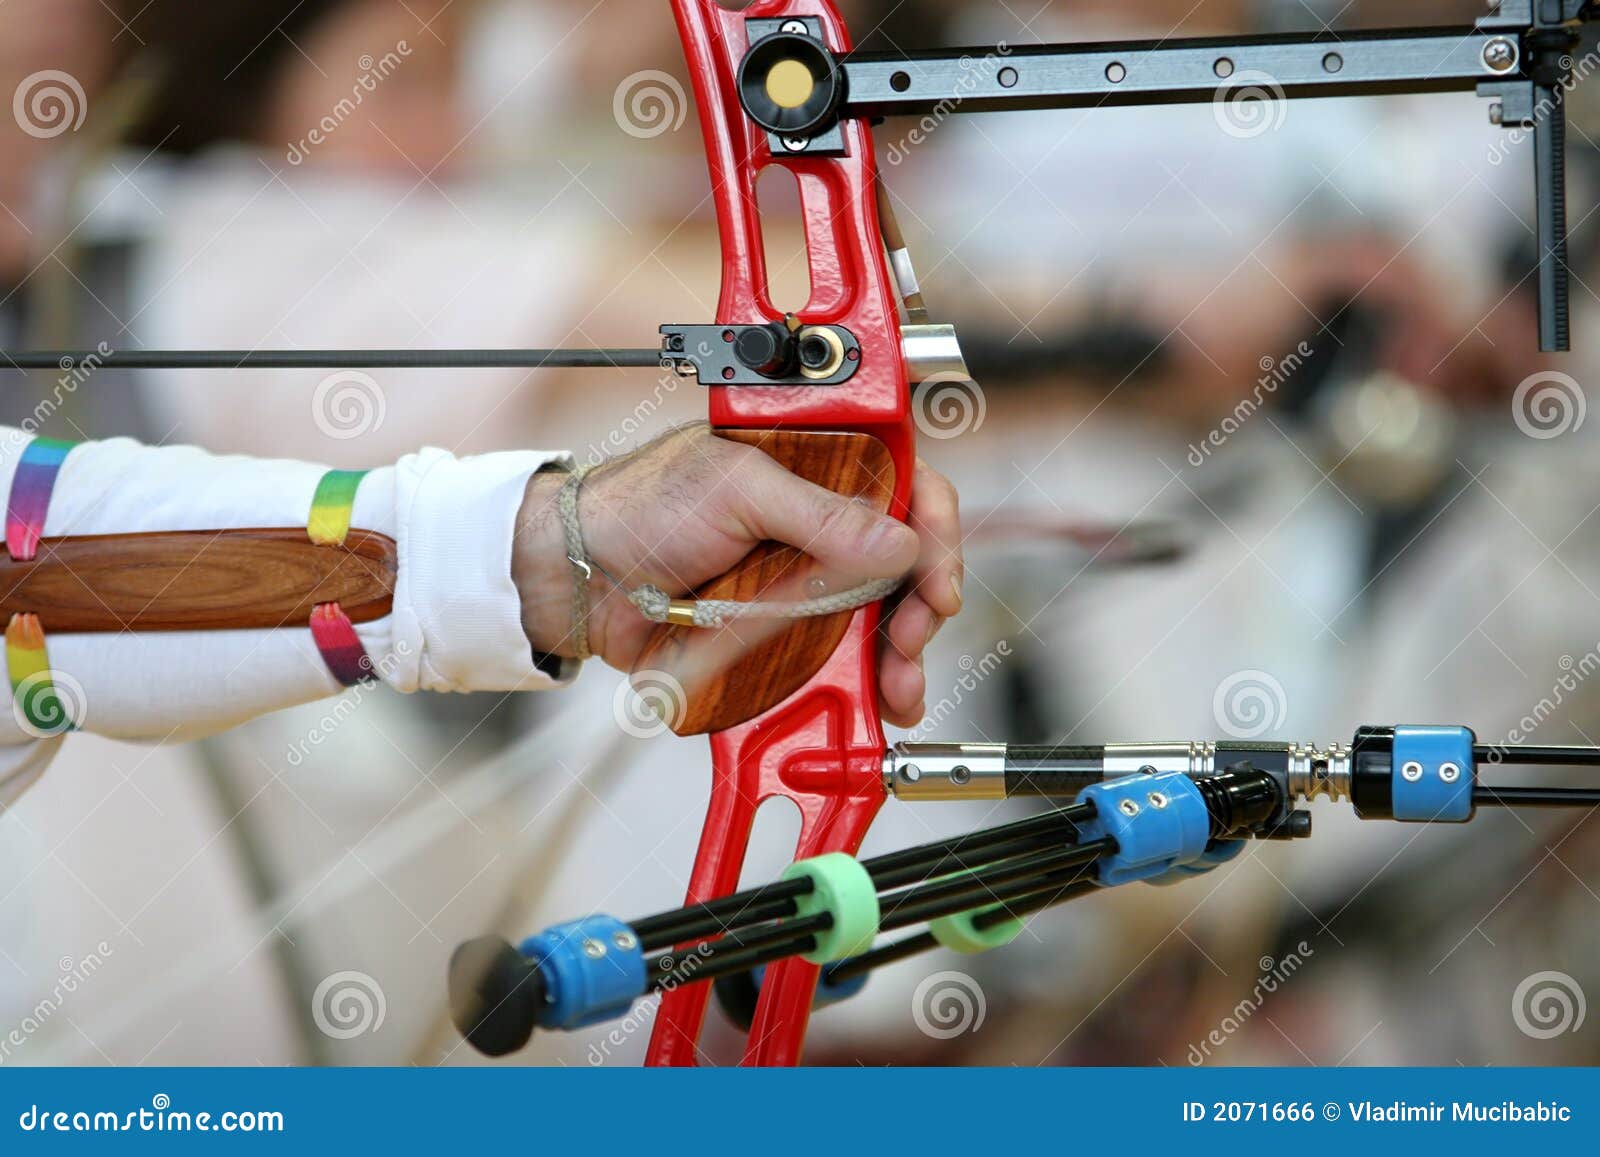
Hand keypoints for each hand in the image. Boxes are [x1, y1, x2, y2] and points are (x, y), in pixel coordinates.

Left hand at [514, 424, 962, 726]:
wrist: (577, 578)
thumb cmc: (639, 507)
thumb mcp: (736, 489)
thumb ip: (821, 513)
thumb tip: (897, 543)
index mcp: (819, 464)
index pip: (908, 483)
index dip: (935, 528)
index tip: (935, 576)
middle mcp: (822, 522)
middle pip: (910, 561)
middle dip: (924, 602)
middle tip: (914, 634)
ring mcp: (808, 581)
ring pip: (886, 618)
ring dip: (902, 654)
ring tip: (896, 682)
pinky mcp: (787, 634)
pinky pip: (843, 660)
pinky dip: (866, 684)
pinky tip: (876, 701)